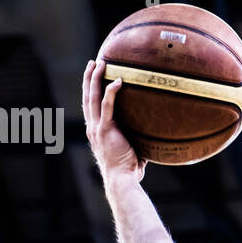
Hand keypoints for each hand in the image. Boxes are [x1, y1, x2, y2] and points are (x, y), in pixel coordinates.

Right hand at [83, 59, 144, 187]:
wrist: (122, 180)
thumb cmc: (128, 169)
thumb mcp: (131, 149)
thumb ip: (137, 138)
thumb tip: (154, 132)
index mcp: (95, 131)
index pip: (90, 107)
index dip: (89, 91)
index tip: (93, 77)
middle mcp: (92, 128)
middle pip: (87, 97)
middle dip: (88, 79)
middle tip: (93, 63)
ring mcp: (97, 128)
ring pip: (92, 98)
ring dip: (95, 79)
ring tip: (100, 63)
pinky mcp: (105, 130)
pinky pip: (107, 107)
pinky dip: (111, 93)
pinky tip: (118, 81)